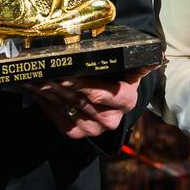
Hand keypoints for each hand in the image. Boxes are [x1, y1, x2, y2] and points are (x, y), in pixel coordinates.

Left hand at [22, 65, 157, 139]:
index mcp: (125, 100)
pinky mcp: (78, 133)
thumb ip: (140, 63)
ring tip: (33, 77)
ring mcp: (93, 129)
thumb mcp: (131, 69)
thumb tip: (156, 57)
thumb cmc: (120, 77)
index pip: (100, 94)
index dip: (81, 85)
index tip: (65, 74)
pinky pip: (57, 119)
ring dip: (47, 92)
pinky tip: (34, 90)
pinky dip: (44, 104)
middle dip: (58, 85)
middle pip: (79, 100)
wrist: (116, 100)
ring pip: (66, 108)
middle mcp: (110, 118)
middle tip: (41, 71)